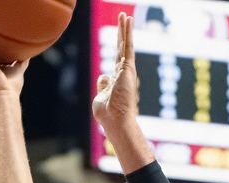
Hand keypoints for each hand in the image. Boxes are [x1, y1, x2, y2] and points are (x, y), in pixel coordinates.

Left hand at [92, 12, 139, 132]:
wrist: (115, 121)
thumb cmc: (108, 113)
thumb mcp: (101, 96)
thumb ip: (103, 84)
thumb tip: (103, 75)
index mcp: (118, 78)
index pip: (118, 57)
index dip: (119, 44)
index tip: (121, 33)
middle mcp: (124, 72)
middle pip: (123, 47)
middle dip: (123, 32)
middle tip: (124, 18)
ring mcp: (127, 70)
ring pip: (126, 44)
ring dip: (125, 29)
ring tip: (125, 15)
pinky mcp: (127, 68)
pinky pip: (127, 46)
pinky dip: (127, 33)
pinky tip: (127, 21)